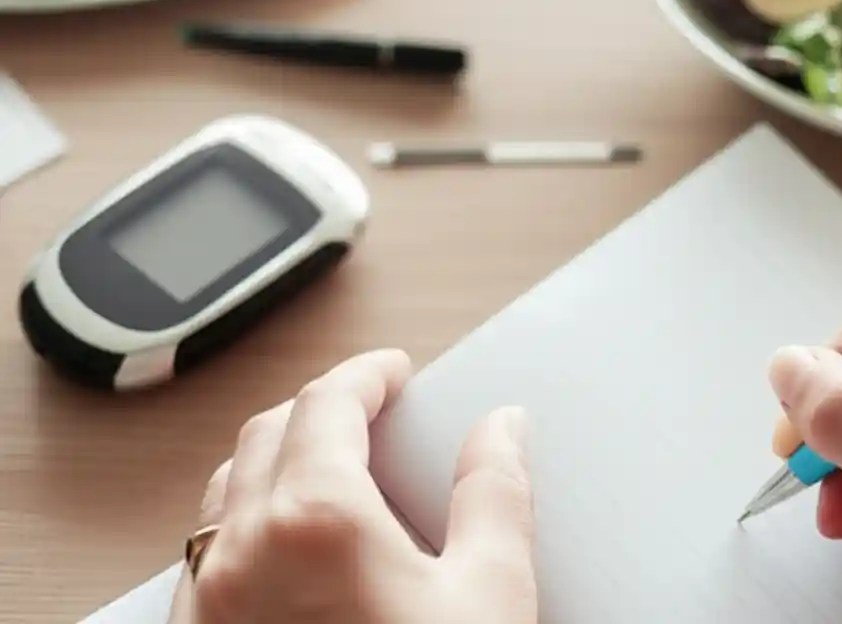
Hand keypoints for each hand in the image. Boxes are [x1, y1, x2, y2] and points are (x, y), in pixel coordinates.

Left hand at [169, 350, 536, 623]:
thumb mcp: (490, 595)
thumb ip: (496, 494)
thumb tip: (503, 431)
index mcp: (317, 517)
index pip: (329, 402)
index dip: (367, 375)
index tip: (392, 373)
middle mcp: (242, 549)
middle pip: (269, 431)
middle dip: (321, 406)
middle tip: (368, 407)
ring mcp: (207, 600)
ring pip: (225, 487)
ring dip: (275, 455)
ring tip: (328, 465)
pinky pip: (206, 547)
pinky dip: (245, 515)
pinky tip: (287, 542)